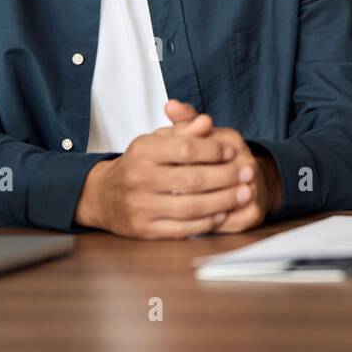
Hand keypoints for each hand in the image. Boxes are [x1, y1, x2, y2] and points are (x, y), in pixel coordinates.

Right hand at [74, 109, 250, 238]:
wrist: (103, 196)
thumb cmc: (137, 164)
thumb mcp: (154, 141)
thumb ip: (182, 130)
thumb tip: (207, 121)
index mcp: (142, 151)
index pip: (185, 149)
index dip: (213, 150)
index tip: (232, 151)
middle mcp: (139, 178)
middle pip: (192, 179)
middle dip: (225, 177)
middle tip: (247, 173)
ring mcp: (141, 206)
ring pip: (190, 206)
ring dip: (222, 201)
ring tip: (243, 194)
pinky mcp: (144, 230)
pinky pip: (181, 228)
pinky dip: (205, 222)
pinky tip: (223, 214)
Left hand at [163, 100, 281, 233]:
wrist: (250, 181)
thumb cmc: (217, 157)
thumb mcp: (201, 136)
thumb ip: (185, 121)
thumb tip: (170, 105)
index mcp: (232, 140)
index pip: (197, 150)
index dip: (174, 160)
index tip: (153, 167)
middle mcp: (247, 164)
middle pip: (204, 178)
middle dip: (178, 186)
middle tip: (155, 193)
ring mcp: (253, 190)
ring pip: (215, 204)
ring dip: (189, 208)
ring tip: (167, 208)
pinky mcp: (253, 214)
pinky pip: (224, 223)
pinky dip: (204, 224)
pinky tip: (185, 224)